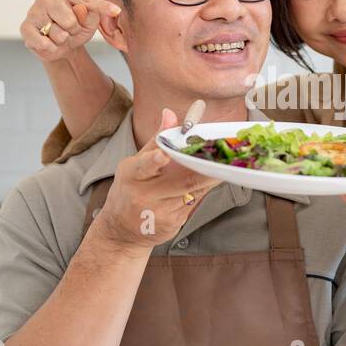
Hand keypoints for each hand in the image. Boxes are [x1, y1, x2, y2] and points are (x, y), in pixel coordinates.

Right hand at [20, 0, 121, 60]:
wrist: (59, 45)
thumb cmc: (75, 27)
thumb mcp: (91, 19)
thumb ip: (98, 11)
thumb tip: (113, 10)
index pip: (87, 1)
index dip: (102, 8)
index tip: (116, 11)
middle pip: (70, 21)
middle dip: (73, 31)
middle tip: (68, 30)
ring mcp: (34, 11)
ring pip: (58, 34)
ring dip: (62, 40)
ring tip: (58, 35)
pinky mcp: (25, 27)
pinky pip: (43, 43)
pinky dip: (51, 47)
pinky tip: (48, 42)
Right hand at [96, 109, 220, 249]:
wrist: (121, 231)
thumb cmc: (130, 191)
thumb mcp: (135, 165)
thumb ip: (156, 140)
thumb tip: (170, 113)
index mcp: (132, 175)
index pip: (143, 166)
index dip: (154, 160)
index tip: (163, 155)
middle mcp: (143, 195)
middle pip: (181, 181)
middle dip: (205, 168)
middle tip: (224, 157)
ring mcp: (159, 212)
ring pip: (192, 192)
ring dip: (210, 178)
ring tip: (225, 166)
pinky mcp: (172, 224)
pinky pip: (193, 203)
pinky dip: (202, 191)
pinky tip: (206, 184)